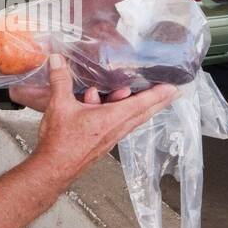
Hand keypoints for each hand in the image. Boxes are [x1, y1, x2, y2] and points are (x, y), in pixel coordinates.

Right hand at [31, 54, 175, 186]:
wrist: (53, 168)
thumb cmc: (60, 142)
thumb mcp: (59, 106)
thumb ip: (60, 80)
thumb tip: (57, 59)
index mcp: (110, 119)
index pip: (140, 103)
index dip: (158, 95)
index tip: (173, 89)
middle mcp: (115, 129)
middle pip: (143, 112)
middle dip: (159, 101)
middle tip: (173, 92)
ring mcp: (111, 137)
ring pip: (132, 119)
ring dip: (141, 106)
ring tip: (145, 94)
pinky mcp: (104, 142)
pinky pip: (119, 124)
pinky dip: (121, 113)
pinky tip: (107, 104)